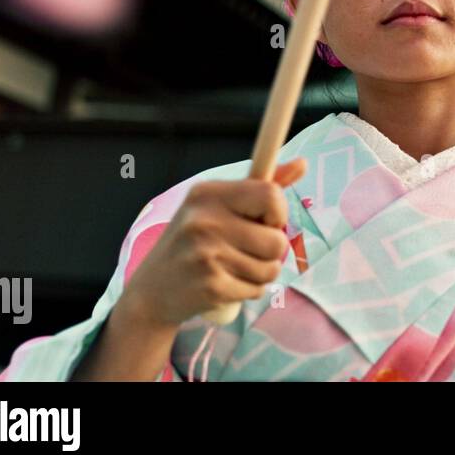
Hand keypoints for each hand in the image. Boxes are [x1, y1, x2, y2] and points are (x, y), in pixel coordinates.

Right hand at [121, 158, 306, 327]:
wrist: (152, 291)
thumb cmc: (192, 243)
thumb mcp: (217, 207)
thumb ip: (261, 188)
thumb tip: (302, 164)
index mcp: (208, 193)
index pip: (270, 195)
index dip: (278, 213)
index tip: (264, 222)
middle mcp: (204, 220)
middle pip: (277, 240)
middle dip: (271, 251)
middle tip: (246, 251)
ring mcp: (206, 254)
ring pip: (271, 268)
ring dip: (260, 273)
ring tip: (234, 268)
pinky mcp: (211, 286)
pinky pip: (257, 289)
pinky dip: (248, 290)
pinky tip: (226, 284)